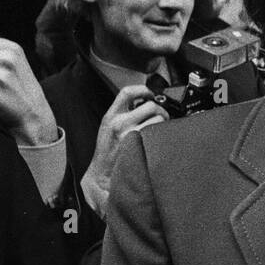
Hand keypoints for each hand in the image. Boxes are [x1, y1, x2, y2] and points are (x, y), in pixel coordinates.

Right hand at [81, 85, 167, 214]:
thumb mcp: (109, 128)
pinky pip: (159, 133)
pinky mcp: (140, 146)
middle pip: (150, 105)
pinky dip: (162, 134)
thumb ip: (123, 114)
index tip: (150, 94)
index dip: (143, 89)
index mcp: (111, 116)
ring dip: (163, 123)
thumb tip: (145, 103)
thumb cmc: (108, 153)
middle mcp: (119, 122)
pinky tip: (159, 139)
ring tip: (159, 130)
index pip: (127, 92)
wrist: (101, 175)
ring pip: (158, 118)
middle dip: (160, 110)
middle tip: (161, 117)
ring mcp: (130, 134)